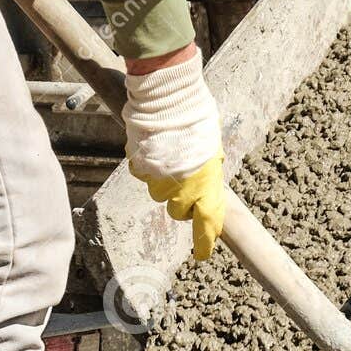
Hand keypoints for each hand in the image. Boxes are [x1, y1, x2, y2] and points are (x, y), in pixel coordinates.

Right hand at [122, 46, 225, 259]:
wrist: (167, 96)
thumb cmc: (196, 117)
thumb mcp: (212, 146)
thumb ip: (210, 169)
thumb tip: (208, 177)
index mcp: (205, 184)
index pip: (207, 223)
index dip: (204, 241)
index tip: (202, 253)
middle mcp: (180, 188)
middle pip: (177, 211)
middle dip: (181, 201)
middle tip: (185, 180)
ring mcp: (157, 181)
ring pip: (158, 194)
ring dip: (164, 182)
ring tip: (169, 156)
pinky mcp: (138, 169)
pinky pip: (143, 175)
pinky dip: (148, 166)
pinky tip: (155, 148)